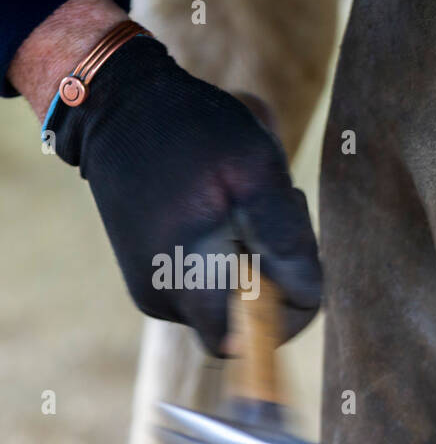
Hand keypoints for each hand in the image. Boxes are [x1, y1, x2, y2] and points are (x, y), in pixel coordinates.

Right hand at [43, 34, 320, 353]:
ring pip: (234, 296)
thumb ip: (287, 239)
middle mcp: (167, 302)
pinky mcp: (150, 276)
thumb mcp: (258, 172)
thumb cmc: (194, 132)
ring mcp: (154, 291)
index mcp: (191, 286)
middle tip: (272, 205)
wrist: (119, 104)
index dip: (294, 299)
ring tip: (244, 198)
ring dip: (256, 253)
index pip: (264, 338)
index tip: (289, 242)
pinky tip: (222, 205)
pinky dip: (229, 248)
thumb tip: (307, 295)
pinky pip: (209, 282)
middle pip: (252, 317)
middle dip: (277, 267)